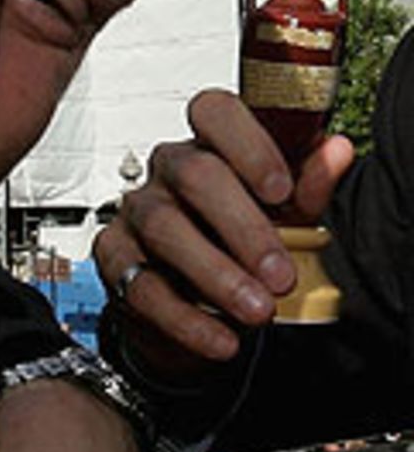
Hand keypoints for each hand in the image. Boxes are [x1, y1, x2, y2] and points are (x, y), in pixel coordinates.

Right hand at [94, 89, 353, 370]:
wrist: (198, 307)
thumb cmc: (242, 246)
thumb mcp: (286, 218)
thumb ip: (309, 187)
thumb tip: (338, 152)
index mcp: (211, 145)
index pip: (215, 110)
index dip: (247, 145)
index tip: (281, 191)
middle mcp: (167, 170)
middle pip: (194, 173)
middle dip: (244, 228)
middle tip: (281, 276)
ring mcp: (135, 211)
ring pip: (164, 227)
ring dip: (216, 275)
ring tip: (258, 312)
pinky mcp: (113, 258)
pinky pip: (141, 285)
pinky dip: (186, 320)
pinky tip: (222, 340)